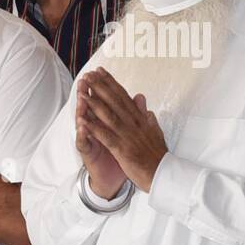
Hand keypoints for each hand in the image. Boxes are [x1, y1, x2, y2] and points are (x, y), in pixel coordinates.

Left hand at [78, 69, 166, 192]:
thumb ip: (145, 114)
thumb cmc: (156, 154)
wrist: (162, 173)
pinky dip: (94, 128)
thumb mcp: (154, 129)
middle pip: (115, 101)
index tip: (100, 71)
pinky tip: (83, 121)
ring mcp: (128, 136)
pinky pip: (106, 137)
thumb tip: (141, 99)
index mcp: (140, 118)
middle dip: (100, 87)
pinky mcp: (122, 149)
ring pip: (109, 116)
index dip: (110, 83)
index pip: (123, 96)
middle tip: (88, 74)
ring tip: (82, 92)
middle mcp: (134, 123)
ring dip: (94, 103)